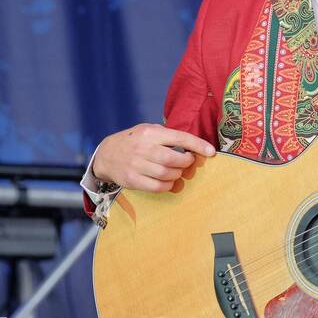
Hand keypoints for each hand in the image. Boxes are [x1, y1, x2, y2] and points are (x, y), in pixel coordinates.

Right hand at [91, 124, 215, 192]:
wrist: (106, 154)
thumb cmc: (134, 141)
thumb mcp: (148, 130)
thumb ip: (168, 136)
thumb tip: (195, 146)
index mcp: (149, 133)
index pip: (179, 138)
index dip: (197, 145)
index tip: (211, 152)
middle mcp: (142, 149)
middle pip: (174, 159)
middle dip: (186, 162)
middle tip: (188, 161)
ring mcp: (136, 165)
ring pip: (167, 174)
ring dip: (178, 174)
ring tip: (177, 171)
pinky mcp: (132, 180)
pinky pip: (157, 187)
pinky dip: (168, 185)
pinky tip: (169, 181)